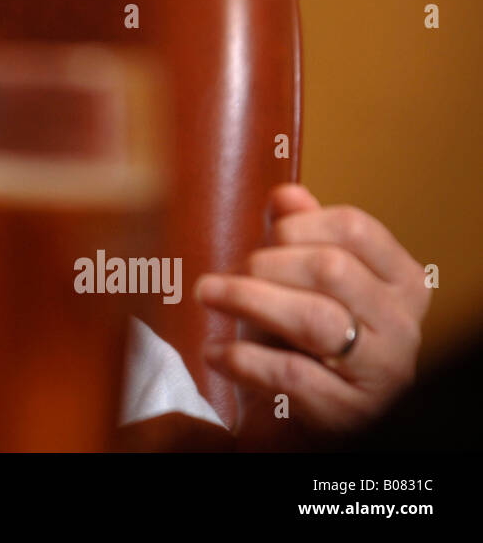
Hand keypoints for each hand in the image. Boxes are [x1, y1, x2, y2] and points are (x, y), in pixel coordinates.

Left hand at [193, 184, 430, 446]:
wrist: (305, 415)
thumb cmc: (305, 337)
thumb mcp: (305, 282)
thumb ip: (302, 235)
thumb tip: (286, 194)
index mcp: (401, 280)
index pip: (356, 228)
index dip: (300, 225)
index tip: (265, 235)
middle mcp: (403, 325)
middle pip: (331, 269)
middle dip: (265, 265)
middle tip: (225, 274)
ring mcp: (382, 371)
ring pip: (314, 319)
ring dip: (247, 300)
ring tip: (207, 294)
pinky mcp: (350, 413)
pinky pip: (290, 374)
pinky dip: (243, 360)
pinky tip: (214, 353)